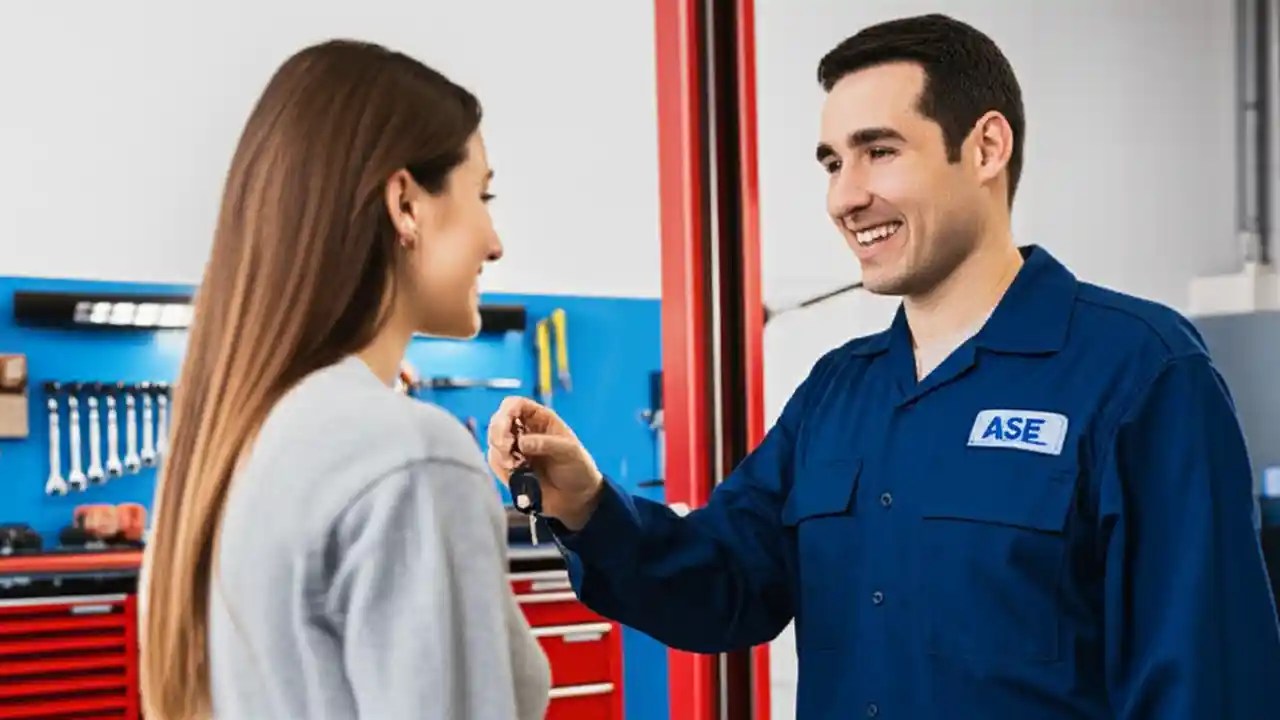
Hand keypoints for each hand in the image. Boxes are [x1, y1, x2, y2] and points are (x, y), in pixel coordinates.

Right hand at [487, 397, 604, 530]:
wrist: (576, 498)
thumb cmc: (578, 468)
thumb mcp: (569, 451)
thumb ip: (545, 444)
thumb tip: (521, 442)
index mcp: (540, 419)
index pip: (515, 404)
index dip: (506, 410)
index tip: (505, 424)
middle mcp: (525, 431)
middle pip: (498, 421)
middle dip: (498, 433)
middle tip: (506, 447)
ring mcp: (516, 450)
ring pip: (493, 442)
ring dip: (499, 453)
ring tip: (514, 465)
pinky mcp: (510, 468)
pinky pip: (495, 462)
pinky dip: (500, 466)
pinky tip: (515, 472)